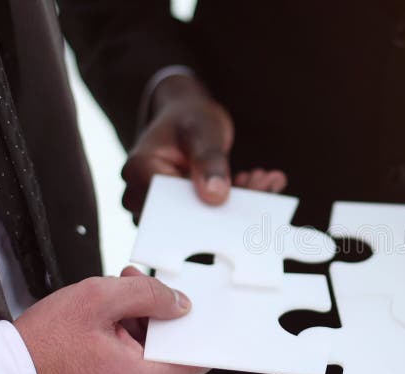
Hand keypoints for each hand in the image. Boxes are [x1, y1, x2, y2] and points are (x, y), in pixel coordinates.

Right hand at [14, 267, 207, 373]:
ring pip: (154, 359)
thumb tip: (179, 302)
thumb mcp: (96, 299)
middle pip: (173, 351)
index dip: (192, 323)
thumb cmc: (41, 349)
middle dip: (154, 317)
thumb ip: (148, 294)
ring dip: (138, 330)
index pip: (198, 354)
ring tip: (108, 314)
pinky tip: (106, 331)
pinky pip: (139, 372)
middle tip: (129, 293)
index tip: (182, 305)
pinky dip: (128, 349)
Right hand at [121, 74, 286, 218]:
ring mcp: (166, 208)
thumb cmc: (190, 119)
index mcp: (140, 169)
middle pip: (186, 219)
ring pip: (205, 223)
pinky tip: (262, 181)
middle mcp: (146, 195)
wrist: (190, 120)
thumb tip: (215, 197)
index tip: (231, 199)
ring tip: (265, 180)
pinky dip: (242, 202)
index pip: (164, 204)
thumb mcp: (202, 131)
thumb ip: (208, 161)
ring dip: (240, 205)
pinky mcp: (188, 214)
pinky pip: (216, 219)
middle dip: (228, 207)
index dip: (198, 209)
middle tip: (263, 185)